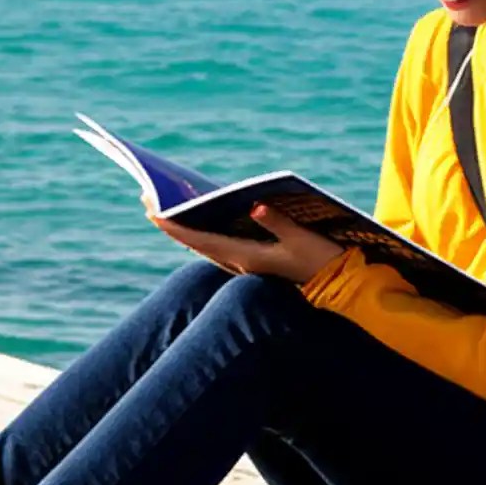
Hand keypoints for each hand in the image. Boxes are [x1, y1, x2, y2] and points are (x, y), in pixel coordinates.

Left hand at [142, 195, 345, 283]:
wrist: (339, 286)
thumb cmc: (322, 260)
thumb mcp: (302, 239)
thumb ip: (278, 222)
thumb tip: (254, 205)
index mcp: (248, 257)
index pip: (202, 240)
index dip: (175, 226)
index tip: (152, 211)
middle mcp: (240, 263)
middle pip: (195, 242)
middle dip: (170, 222)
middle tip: (146, 199)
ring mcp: (245, 265)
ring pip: (203, 246)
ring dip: (182, 228)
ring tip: (161, 209)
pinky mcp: (253, 262)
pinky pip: (216, 247)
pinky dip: (199, 235)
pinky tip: (193, 223)